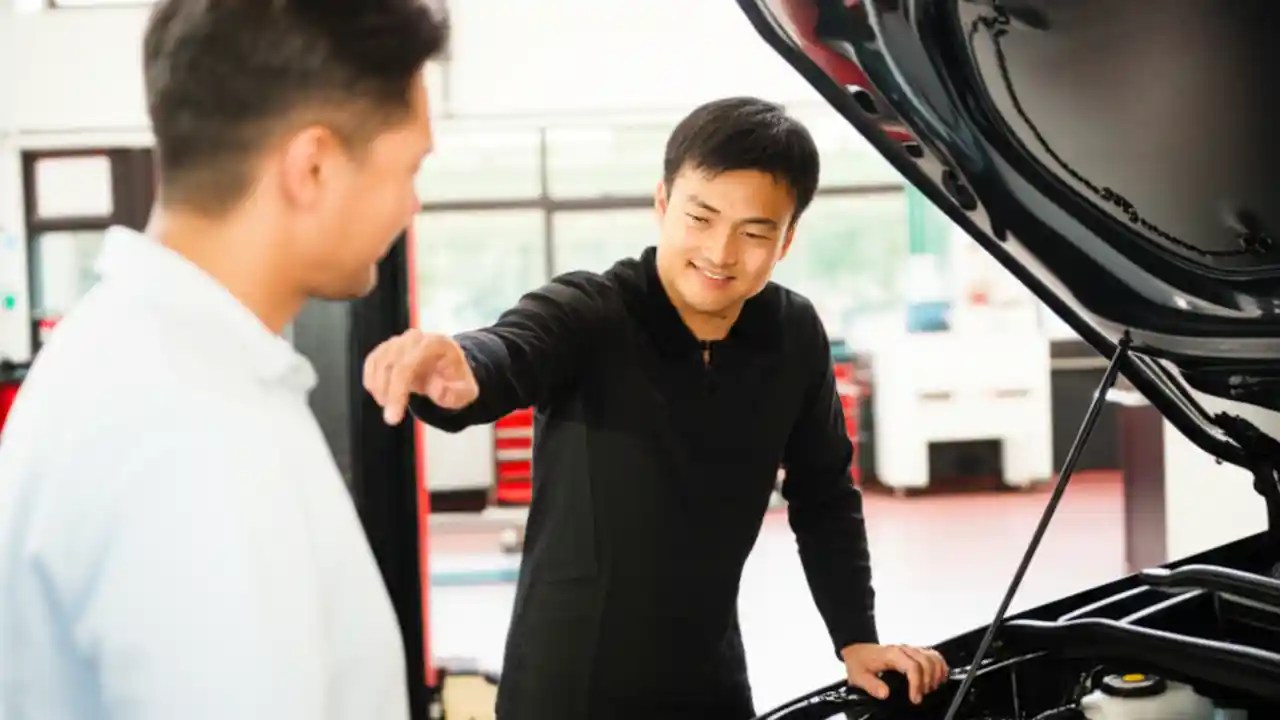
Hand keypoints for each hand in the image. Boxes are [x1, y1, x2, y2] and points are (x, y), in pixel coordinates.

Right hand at [362, 329, 478, 424]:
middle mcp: (415, 338)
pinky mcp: (387, 348)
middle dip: (386, 393)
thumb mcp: (466, 392)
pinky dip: (372, 382)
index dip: (397, 391)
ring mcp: (399, 341)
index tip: (393, 416)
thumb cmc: (456, 379)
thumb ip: (456, 394)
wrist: (447, 367)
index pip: (407, 365)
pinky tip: (383, 397)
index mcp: (436, 344)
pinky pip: (372, 363)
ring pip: (377, 363)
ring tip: (391, 407)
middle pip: (390, 363)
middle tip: (391, 418)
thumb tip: (439, 392)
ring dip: (378, 389)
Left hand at [841, 643, 948, 704]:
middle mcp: (903, 650)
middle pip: (926, 662)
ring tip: (930, 688)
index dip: (917, 684)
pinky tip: (938, 677)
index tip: (915, 698)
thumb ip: (872, 685)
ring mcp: (909, 650)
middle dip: (927, 681)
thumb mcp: (859, 676)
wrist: (856, 651)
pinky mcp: (913, 652)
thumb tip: (885, 693)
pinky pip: (932, 654)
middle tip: (920, 696)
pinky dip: (939, 665)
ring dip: (936, 674)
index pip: (913, 667)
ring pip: (932, 657)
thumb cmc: (859, 661)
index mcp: (891, 654)